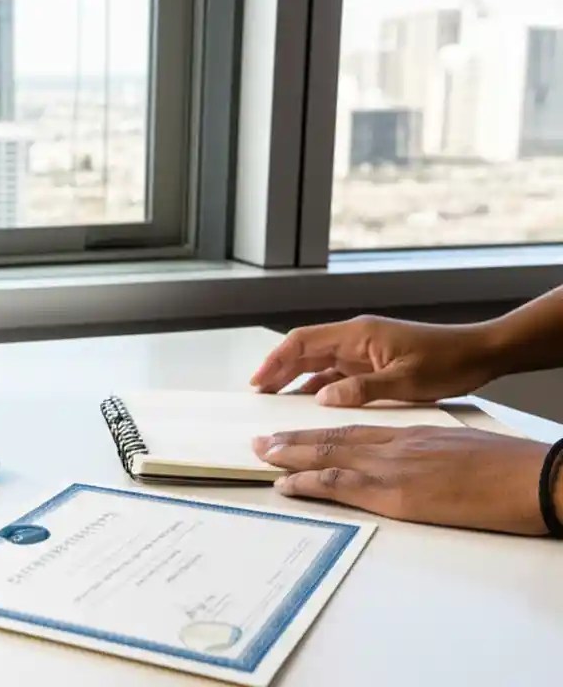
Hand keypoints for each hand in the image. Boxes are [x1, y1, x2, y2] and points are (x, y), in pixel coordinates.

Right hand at [250, 316, 498, 406]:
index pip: (303, 342)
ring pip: (318, 362)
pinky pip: (336, 372)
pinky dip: (318, 385)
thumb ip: (360, 390)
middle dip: (278, 370)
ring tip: (276, 399)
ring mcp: (363, 349)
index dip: (275, 361)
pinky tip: (310, 402)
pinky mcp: (372, 361)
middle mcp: (355, 338)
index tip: (257, 382)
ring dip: (295, 378)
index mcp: (358, 335)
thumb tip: (321, 399)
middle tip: (258, 394)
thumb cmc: (448, 361)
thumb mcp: (405, 381)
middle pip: (304, 351)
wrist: (480, 353)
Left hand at [253, 425, 558, 535]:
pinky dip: (307, 482)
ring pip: (328, 455)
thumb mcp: (457, 452)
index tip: (295, 433)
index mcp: (411, 435)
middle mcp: (395, 446)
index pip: (354, 429)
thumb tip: (413, 468)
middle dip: (293, 439)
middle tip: (260, 439)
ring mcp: (392, 468)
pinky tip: (285, 484)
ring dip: (289, 456)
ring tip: (260, 455)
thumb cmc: (505, 469)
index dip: (320, 432)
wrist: (530, 477)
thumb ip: (426, 456)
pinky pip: (340, 483)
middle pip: (333, 437)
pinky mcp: (395, 493)